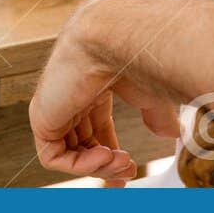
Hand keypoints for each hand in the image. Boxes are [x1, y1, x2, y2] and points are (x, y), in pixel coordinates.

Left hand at [30, 0, 181, 183]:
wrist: (114, 37)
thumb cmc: (134, 55)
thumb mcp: (150, 92)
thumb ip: (158, 115)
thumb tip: (172, 134)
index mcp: (92, 86)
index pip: (95, 128)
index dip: (111, 153)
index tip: (128, 170)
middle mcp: (70, 96)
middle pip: (81, 144)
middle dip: (105, 165)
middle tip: (126, 175)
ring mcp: (53, 106)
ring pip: (69, 153)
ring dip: (98, 166)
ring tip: (121, 163)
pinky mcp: (41, 117)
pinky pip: (53, 158)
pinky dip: (80, 165)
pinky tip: (104, 155)